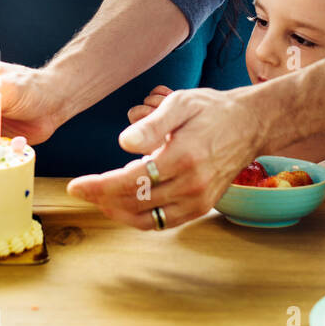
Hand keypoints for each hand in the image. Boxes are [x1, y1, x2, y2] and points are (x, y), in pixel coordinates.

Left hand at [67, 86, 265, 229]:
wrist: (249, 125)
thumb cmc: (211, 110)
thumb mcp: (181, 103)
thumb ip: (151, 123)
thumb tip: (123, 143)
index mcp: (183, 158)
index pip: (130, 181)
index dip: (98, 186)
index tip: (75, 185)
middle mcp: (191, 185)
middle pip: (134, 203)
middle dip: (102, 199)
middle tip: (82, 189)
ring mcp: (199, 201)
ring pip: (147, 220)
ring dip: (118, 212)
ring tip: (100, 197)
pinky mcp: (202, 208)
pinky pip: (163, 222)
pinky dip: (140, 217)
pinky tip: (127, 200)